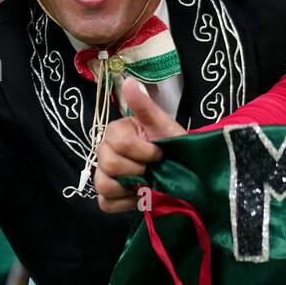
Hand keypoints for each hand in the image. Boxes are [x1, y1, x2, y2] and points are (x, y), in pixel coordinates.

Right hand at [95, 78, 184, 213]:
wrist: (183, 171)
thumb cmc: (172, 146)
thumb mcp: (163, 125)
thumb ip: (145, 106)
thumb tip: (129, 80)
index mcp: (116, 131)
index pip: (120, 143)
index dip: (144, 151)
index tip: (159, 152)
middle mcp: (104, 151)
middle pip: (110, 164)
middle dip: (139, 169)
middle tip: (153, 168)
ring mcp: (102, 174)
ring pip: (104, 185)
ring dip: (131, 187)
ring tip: (146, 183)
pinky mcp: (106, 196)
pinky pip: (106, 203)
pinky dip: (125, 203)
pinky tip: (138, 196)